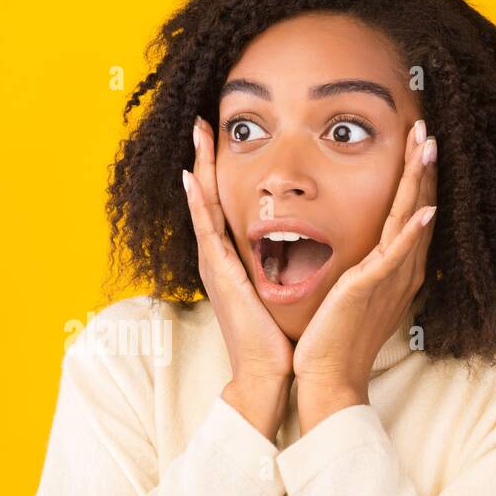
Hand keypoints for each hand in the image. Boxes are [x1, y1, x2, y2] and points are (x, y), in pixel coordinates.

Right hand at [184, 114, 292, 439]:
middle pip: (207, 196)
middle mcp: (217, 257)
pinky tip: (195, 175)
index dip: (221, 172)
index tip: (220, 139)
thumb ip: (283, 269)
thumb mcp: (280, 292)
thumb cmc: (276, 337)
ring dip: (201, 166)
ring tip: (198, 133)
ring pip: (203, 204)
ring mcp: (213, 263)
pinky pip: (207, 228)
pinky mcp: (219, 272)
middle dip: (204, 158)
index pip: (223, 205)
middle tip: (200, 122)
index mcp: (232, 260)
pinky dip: (199, 200)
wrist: (266, 372)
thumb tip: (300, 251)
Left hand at [292, 119, 437, 432]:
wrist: (328, 379)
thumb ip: (355, 268)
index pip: (408, 213)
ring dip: (420, 182)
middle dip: (421, 167)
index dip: (414, 178)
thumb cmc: (333, 341)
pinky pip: (395, 256)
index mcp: (392, 270)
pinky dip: (411, 232)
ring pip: (409, 220)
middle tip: (425, 128)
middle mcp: (398, 271)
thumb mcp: (347, 294)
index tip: (415, 144)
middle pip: (417, 207)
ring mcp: (388, 280)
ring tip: (426, 145)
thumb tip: (352, 250)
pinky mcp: (370, 290)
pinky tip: (424, 209)